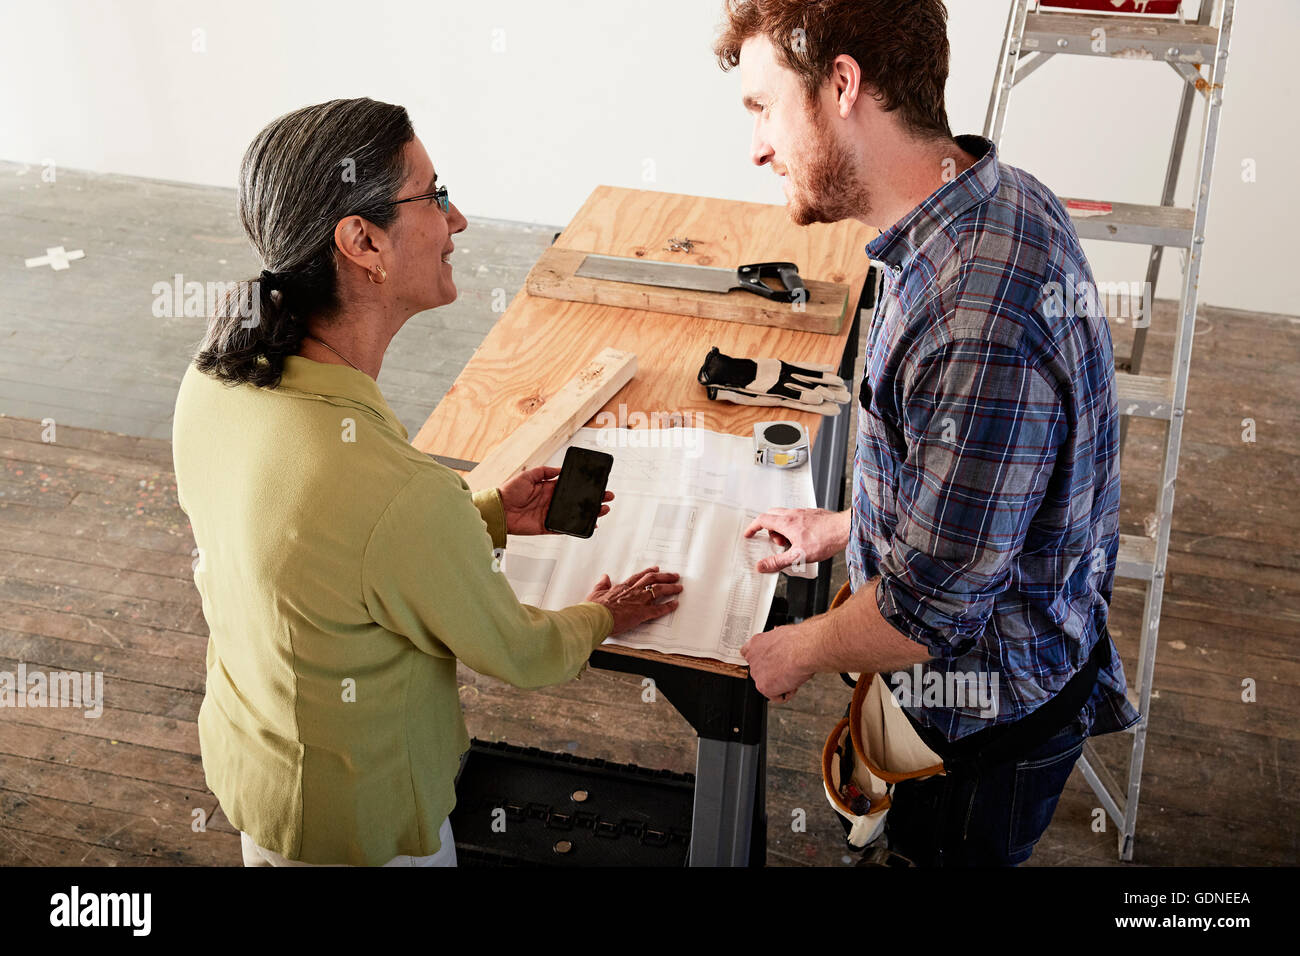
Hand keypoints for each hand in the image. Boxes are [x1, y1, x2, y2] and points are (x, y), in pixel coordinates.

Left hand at [499, 466, 613, 535]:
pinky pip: (564, 528)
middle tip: (606, 497)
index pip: (570, 487)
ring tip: (602, 510)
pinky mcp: (546, 526)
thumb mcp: (528, 474)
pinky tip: (587, 525)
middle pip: (576, 501)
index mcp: (548, 488)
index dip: (583, 486)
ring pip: (574, 515)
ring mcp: (550, 514)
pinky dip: (575, 528)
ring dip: (589, 513)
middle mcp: (550, 501)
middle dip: (592, 499)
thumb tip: (561, 470)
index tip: (596, 484)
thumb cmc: (508, 491)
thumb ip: (546, 472)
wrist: (499, 509)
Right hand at [586, 566, 682, 635]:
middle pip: (652, 580)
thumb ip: (602, 584)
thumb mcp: (596, 592)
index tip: (656, 569)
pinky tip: (675, 604)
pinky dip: (668, 607)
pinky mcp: (642, 614)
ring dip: (670, 588)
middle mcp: (633, 592)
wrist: (597, 616)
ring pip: (658, 591)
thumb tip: (604, 577)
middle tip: (674, 575)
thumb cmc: (595, 608)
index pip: (638, 577)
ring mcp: (639, 602)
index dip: (648, 572)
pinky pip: (659, 610)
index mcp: (622, 587)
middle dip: (665, 577)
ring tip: (679, 587)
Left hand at [741, 623, 813, 701]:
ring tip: (792, 673)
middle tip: (788, 668)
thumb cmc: (798, 640)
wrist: (803, 649)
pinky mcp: (763, 687)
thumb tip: (778, 640)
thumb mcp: (782, 634)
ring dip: (782, 683)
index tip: (769, 663)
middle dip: (774, 674)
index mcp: (755, 643)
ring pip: (769, 685)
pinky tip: (793, 681)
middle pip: (760, 672)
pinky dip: (788, 693)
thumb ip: (775, 643)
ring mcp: (756, 673)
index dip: (761, 661)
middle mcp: (752, 658)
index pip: (748, 654)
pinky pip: (777, 697)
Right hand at [743, 508, 848, 572]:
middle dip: (767, 528)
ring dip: (781, 528)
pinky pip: (796, 516)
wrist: (845, 529)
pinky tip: (802, 538)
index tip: (749, 533)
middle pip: (771, 515)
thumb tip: (762, 566)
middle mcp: (794, 514)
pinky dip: (792, 525)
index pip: (762, 520)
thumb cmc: (826, 539)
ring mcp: (803, 512)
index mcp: (787, 522)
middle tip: (774, 542)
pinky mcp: (812, 514)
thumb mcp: (798, 556)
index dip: (752, 527)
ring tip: (790, 543)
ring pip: (784, 515)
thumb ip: (778, 561)